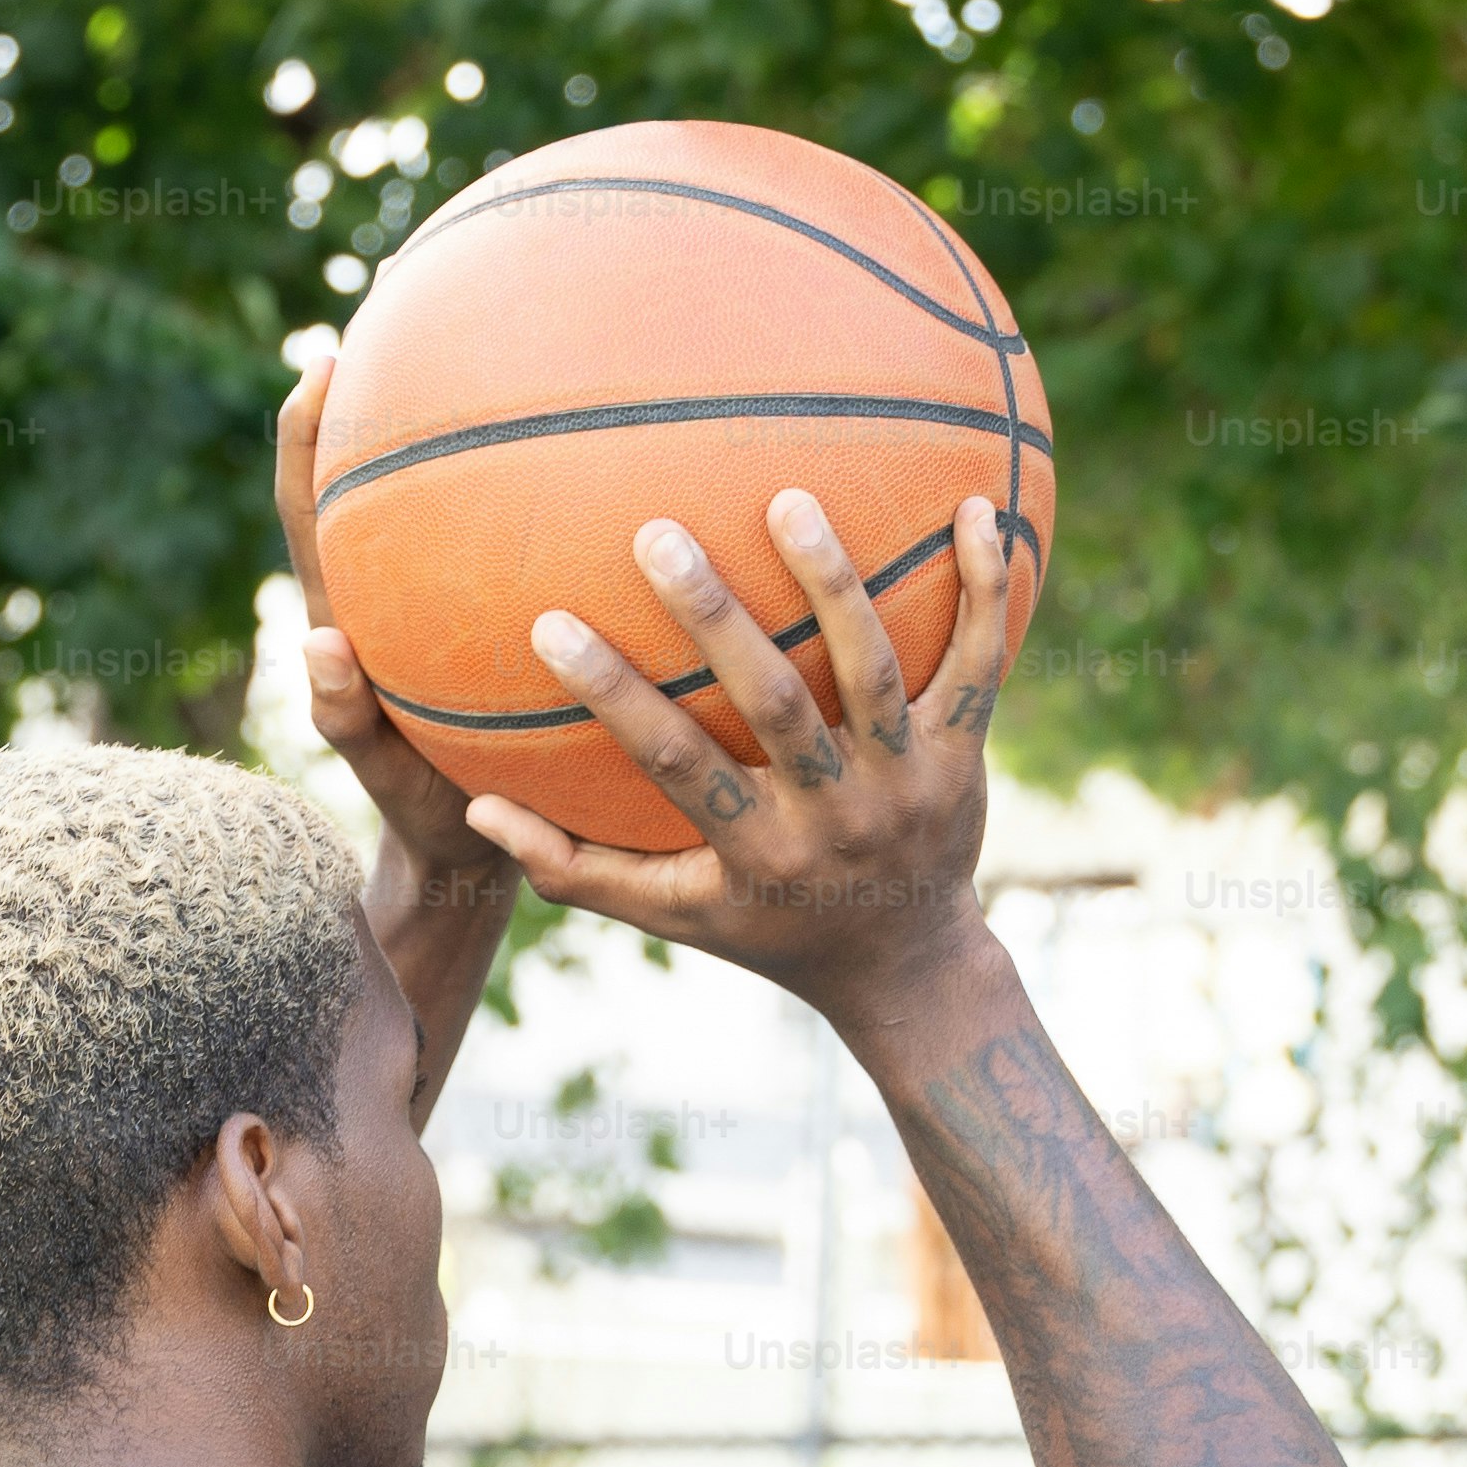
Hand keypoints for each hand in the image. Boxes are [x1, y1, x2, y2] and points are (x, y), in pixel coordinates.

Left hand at [274, 356, 506, 890]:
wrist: (474, 859)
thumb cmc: (429, 820)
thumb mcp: (393, 779)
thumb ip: (351, 722)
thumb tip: (319, 647)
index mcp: (354, 619)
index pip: (310, 508)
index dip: (305, 435)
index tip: (322, 359)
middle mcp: (388, 598)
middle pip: (364, 475)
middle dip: (376, 392)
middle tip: (406, 305)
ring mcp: (436, 610)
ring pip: (431, 504)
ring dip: (447, 430)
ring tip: (496, 353)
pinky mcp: (482, 630)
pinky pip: (497, 548)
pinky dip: (525, 497)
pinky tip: (590, 463)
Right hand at [465, 489, 1021, 1025]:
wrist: (910, 965)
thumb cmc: (771, 928)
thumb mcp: (674, 915)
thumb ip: (578, 869)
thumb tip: (478, 807)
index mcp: (758, 851)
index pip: (676, 764)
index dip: (614, 697)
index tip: (549, 626)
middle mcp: (836, 813)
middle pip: (777, 705)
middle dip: (717, 621)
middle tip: (658, 534)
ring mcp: (909, 781)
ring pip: (875, 672)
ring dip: (835, 585)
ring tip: (789, 501)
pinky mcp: (968, 753)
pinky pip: (983, 662)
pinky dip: (989, 587)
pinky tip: (975, 503)